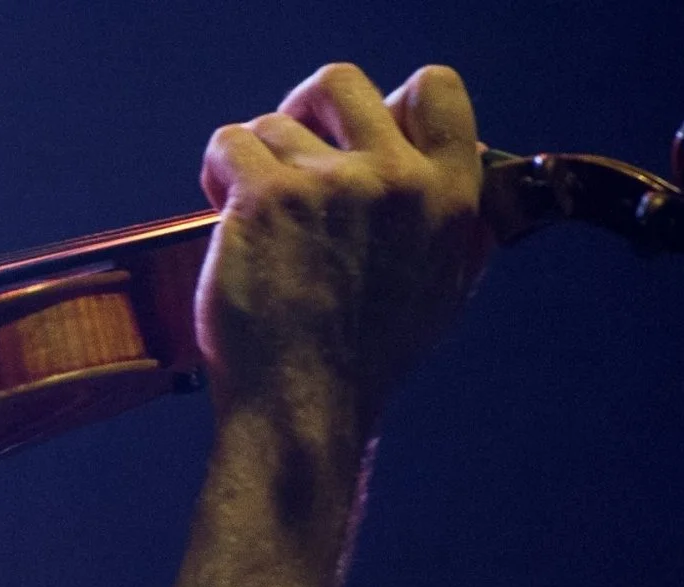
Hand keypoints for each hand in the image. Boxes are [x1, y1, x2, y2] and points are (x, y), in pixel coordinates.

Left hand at [196, 63, 491, 432]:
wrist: (305, 404)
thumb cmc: (367, 357)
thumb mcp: (446, 284)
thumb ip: (456, 216)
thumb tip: (466, 158)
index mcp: (449, 195)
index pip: (437, 88)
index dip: (387, 100)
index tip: (357, 138)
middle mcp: (394, 180)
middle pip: (339, 83)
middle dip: (303, 112)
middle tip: (286, 155)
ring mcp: (328, 185)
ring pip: (272, 125)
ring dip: (256, 165)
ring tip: (255, 219)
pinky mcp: (266, 199)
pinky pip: (229, 144)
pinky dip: (217, 173)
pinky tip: (225, 213)